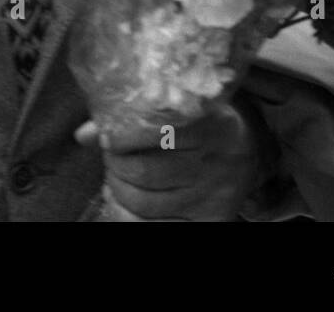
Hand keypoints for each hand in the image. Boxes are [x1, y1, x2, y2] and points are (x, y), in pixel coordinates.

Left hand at [75, 101, 260, 220]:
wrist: (250, 150)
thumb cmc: (200, 122)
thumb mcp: (178, 107)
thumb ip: (132, 114)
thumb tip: (83, 134)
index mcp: (209, 125)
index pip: (156, 133)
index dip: (122, 137)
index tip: (107, 137)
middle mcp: (215, 161)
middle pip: (144, 171)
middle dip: (115, 164)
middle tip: (110, 157)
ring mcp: (213, 196)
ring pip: (146, 201)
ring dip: (118, 188)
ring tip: (115, 176)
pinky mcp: (210, 221)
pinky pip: (158, 226)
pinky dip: (129, 217)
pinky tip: (120, 203)